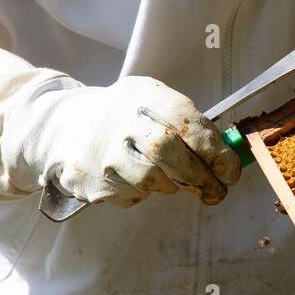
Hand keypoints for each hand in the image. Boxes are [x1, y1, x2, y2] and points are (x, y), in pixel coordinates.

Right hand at [5, 76, 241, 207]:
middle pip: (170, 157)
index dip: (215, 153)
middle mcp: (121, 124)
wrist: (62, 126)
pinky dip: (144, 193)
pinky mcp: (91, 184)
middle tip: (217, 190)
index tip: (231, 171)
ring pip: (153, 182)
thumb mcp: (155, 100)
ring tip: (169, 176)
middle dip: (201, 178)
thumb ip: (192, 124)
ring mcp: (103, 155)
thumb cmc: (125, 115)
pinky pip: (133, 197)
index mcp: (144, 97)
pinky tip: (135, 177)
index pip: (187, 125)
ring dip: (172, 186)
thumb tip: (230, 158)